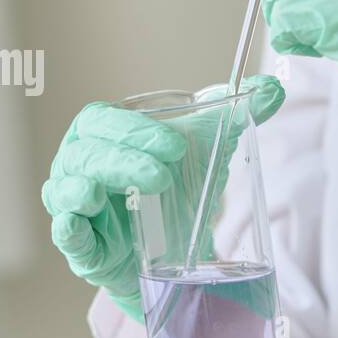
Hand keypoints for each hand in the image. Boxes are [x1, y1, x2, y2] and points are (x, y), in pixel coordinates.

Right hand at [42, 76, 283, 321]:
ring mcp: (73, 205)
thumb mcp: (205, 151)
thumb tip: (272, 87)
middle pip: (86, 152)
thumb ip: (233, 118)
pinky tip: (76, 222)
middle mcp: (80, 164)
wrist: (177, 249)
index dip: (136, 131)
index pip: (106, 121)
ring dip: (87, 189)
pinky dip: (68, 228)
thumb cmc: (176, 188)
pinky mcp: (81, 245)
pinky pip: (65, 234)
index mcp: (103, 133)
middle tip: (164, 175)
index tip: (178, 146)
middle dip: (123, 160)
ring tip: (110, 193)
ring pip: (67, 189)